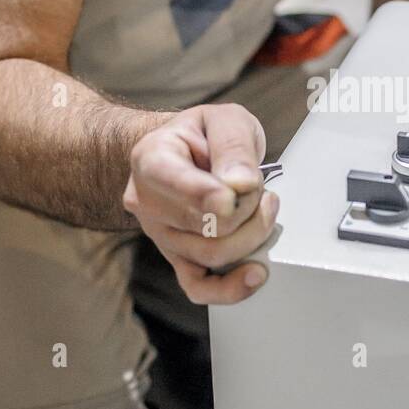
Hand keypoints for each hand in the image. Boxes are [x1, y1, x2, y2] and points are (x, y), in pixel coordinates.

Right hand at [123, 103, 279, 305]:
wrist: (187, 155)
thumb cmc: (204, 136)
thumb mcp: (226, 121)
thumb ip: (233, 146)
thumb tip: (240, 184)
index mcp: (150, 157)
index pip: (169, 179)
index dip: (204, 192)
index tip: (235, 196)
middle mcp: (146, 201)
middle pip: (202, 223)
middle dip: (247, 208)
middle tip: (262, 189)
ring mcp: (160, 235)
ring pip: (211, 254)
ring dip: (252, 235)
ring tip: (262, 209)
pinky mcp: (178, 260)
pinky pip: (199, 287)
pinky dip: (231, 287)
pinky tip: (256, 274)